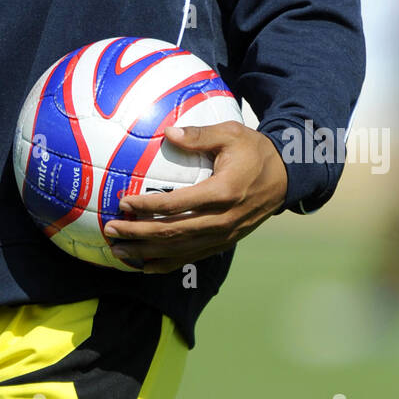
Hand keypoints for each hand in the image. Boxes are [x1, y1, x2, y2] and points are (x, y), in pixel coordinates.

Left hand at [102, 121, 288, 273]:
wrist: (286, 177)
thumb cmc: (255, 151)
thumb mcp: (231, 134)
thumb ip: (199, 135)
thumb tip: (168, 133)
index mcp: (223, 192)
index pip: (177, 204)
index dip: (147, 206)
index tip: (124, 202)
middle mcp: (223, 220)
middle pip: (173, 232)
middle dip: (139, 233)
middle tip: (111, 228)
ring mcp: (225, 236)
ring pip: (180, 250)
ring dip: (146, 252)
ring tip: (118, 249)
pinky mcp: (225, 243)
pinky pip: (192, 257)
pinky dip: (166, 263)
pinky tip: (144, 265)